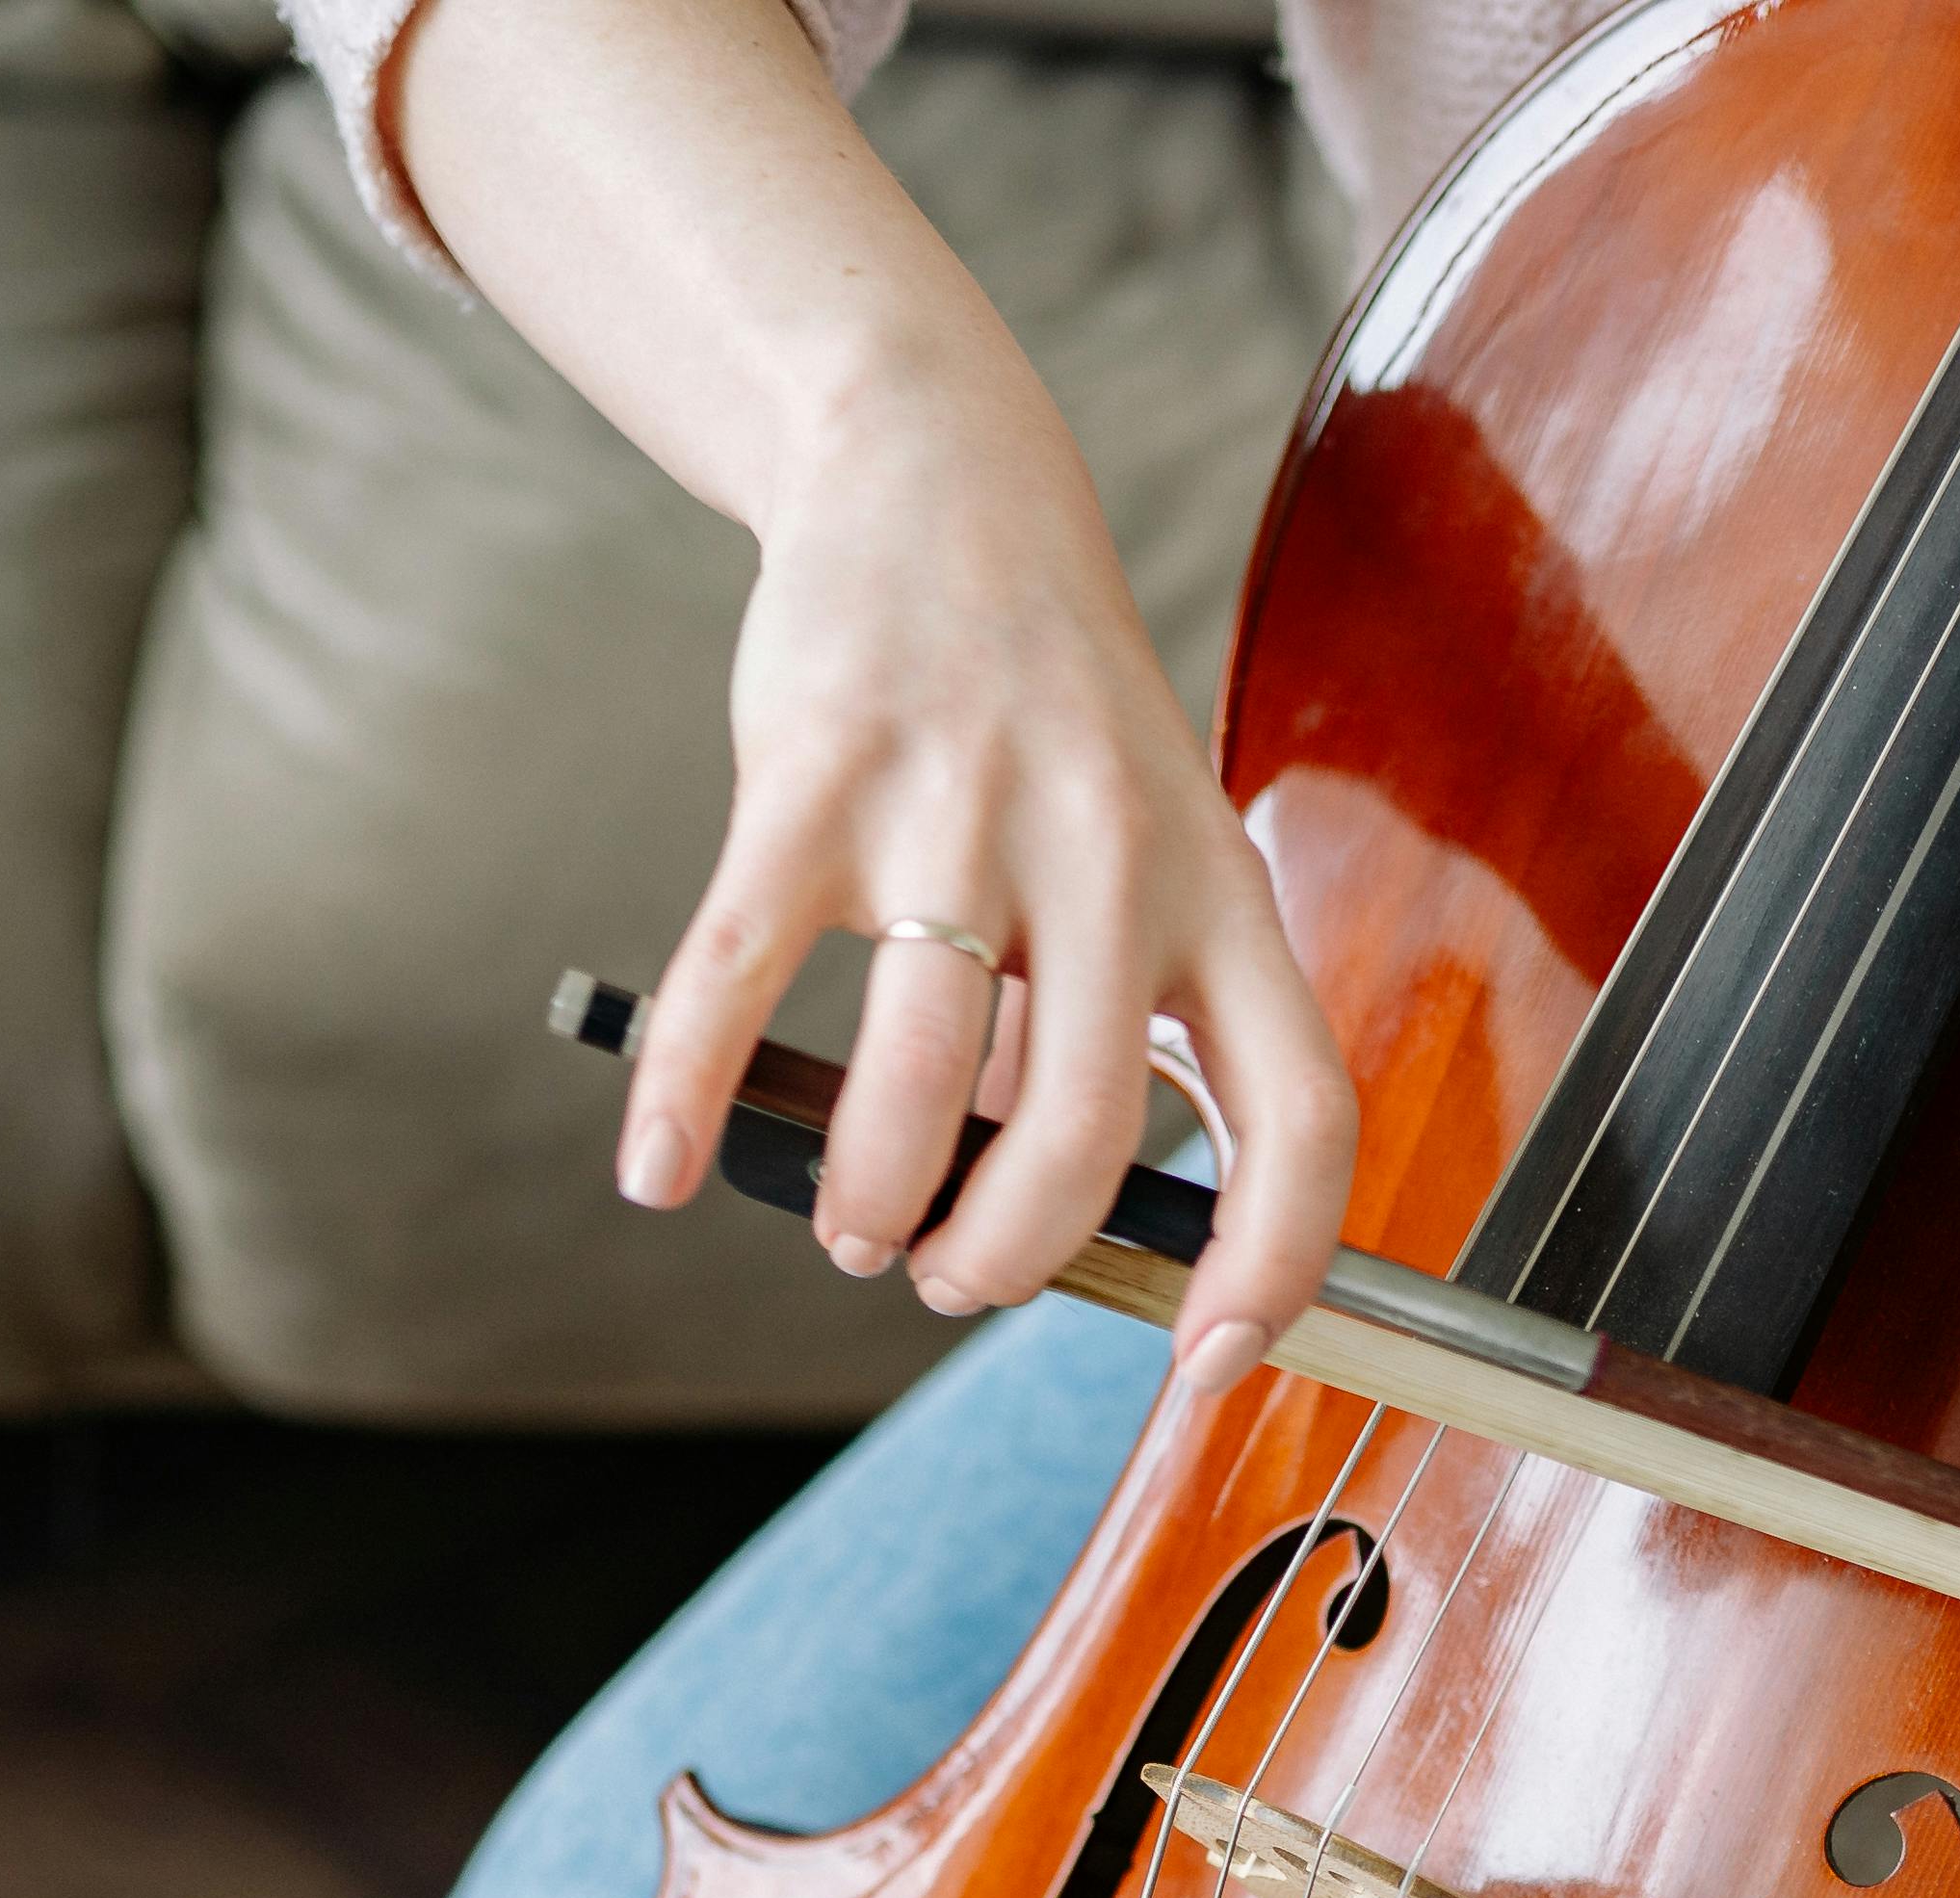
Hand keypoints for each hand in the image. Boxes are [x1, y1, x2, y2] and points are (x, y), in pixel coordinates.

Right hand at [619, 373, 1356, 1394]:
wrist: (944, 480)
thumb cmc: (1056, 711)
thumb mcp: (1151, 848)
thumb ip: (1118, 1019)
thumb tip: (1035, 1216)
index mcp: (1217, 893)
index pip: (1297, 1115)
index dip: (1272, 1263)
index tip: (1207, 1354)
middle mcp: (1110, 856)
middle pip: (1082, 1134)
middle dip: (1002, 1256)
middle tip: (945, 1278)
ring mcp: (960, 810)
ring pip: (916, 1079)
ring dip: (868, 1197)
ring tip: (849, 1222)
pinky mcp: (813, 777)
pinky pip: (741, 979)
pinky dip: (691, 1098)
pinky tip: (662, 1172)